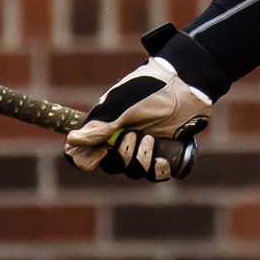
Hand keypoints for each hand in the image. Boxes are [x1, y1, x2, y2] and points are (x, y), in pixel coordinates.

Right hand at [64, 56, 210, 181]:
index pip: (84, 155)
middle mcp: (122, 140)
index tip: (102, 152)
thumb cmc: (152, 89)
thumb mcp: (123, 105)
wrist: (187, 84)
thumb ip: (100, 125)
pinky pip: (157, 174)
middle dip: (122, 156)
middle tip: (133, 135)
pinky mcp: (165, 152)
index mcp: (105, 128)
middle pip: (111, 167)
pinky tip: (164, 157)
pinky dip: (159, 169)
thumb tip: (71, 141)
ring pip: (134, 172)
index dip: (88, 161)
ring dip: (141, 160)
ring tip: (151, 139)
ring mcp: (144, 147)